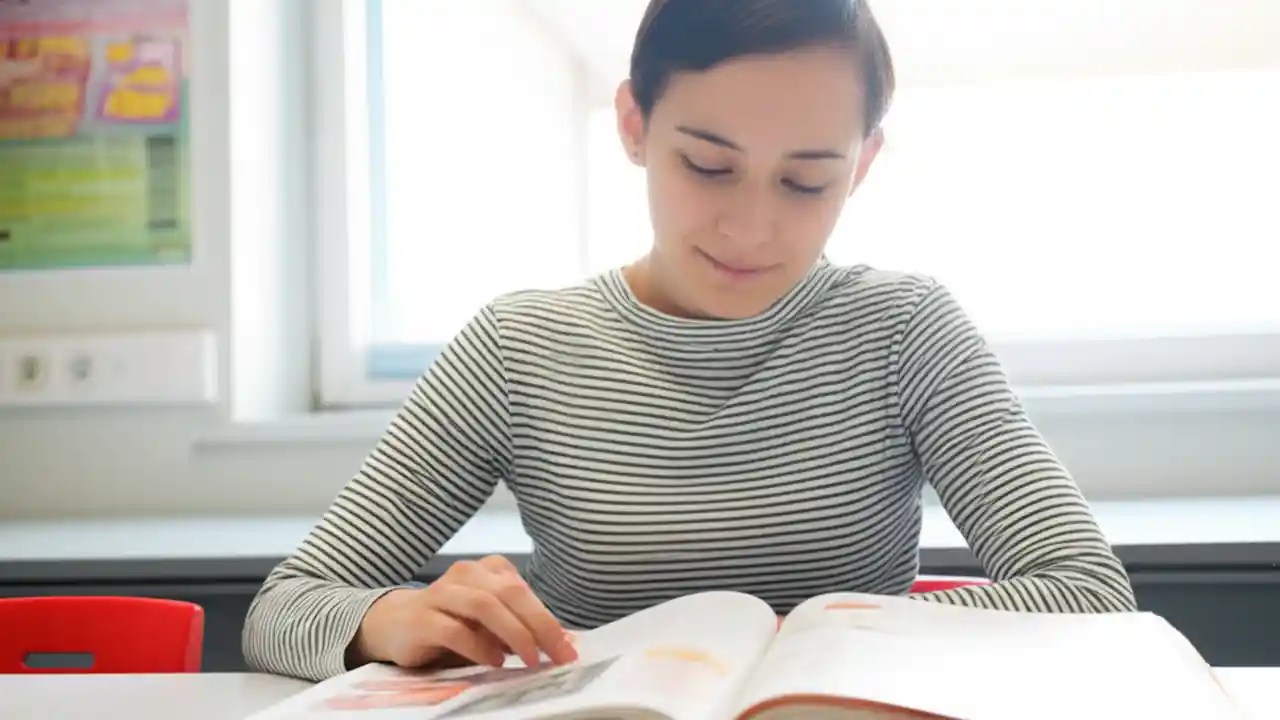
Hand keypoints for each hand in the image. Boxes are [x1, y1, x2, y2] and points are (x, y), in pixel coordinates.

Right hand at [348, 555, 577, 670]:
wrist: (392, 624)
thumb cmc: (449, 622)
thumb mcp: (487, 622)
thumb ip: (516, 625)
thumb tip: (558, 644)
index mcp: (486, 570)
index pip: (523, 591)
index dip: (549, 619)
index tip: (568, 649)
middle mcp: (465, 575)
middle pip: (509, 593)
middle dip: (539, 625)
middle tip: (558, 655)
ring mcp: (440, 594)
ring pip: (484, 605)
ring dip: (513, 633)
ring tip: (530, 659)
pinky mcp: (421, 619)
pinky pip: (454, 629)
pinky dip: (478, 646)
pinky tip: (493, 661)